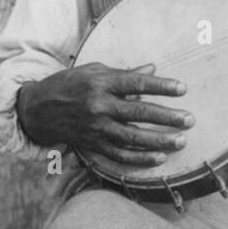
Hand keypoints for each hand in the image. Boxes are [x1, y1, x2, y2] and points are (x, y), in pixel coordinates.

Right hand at [16, 63, 192, 166]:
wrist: (38, 109)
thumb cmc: (70, 85)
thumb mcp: (93, 71)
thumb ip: (124, 73)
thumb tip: (152, 69)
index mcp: (100, 82)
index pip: (136, 83)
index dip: (161, 86)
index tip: (182, 88)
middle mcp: (98, 105)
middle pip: (138, 112)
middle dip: (167, 117)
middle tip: (189, 120)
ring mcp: (96, 128)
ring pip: (132, 137)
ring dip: (159, 141)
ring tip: (181, 141)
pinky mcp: (93, 145)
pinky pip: (120, 155)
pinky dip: (141, 159)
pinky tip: (160, 158)